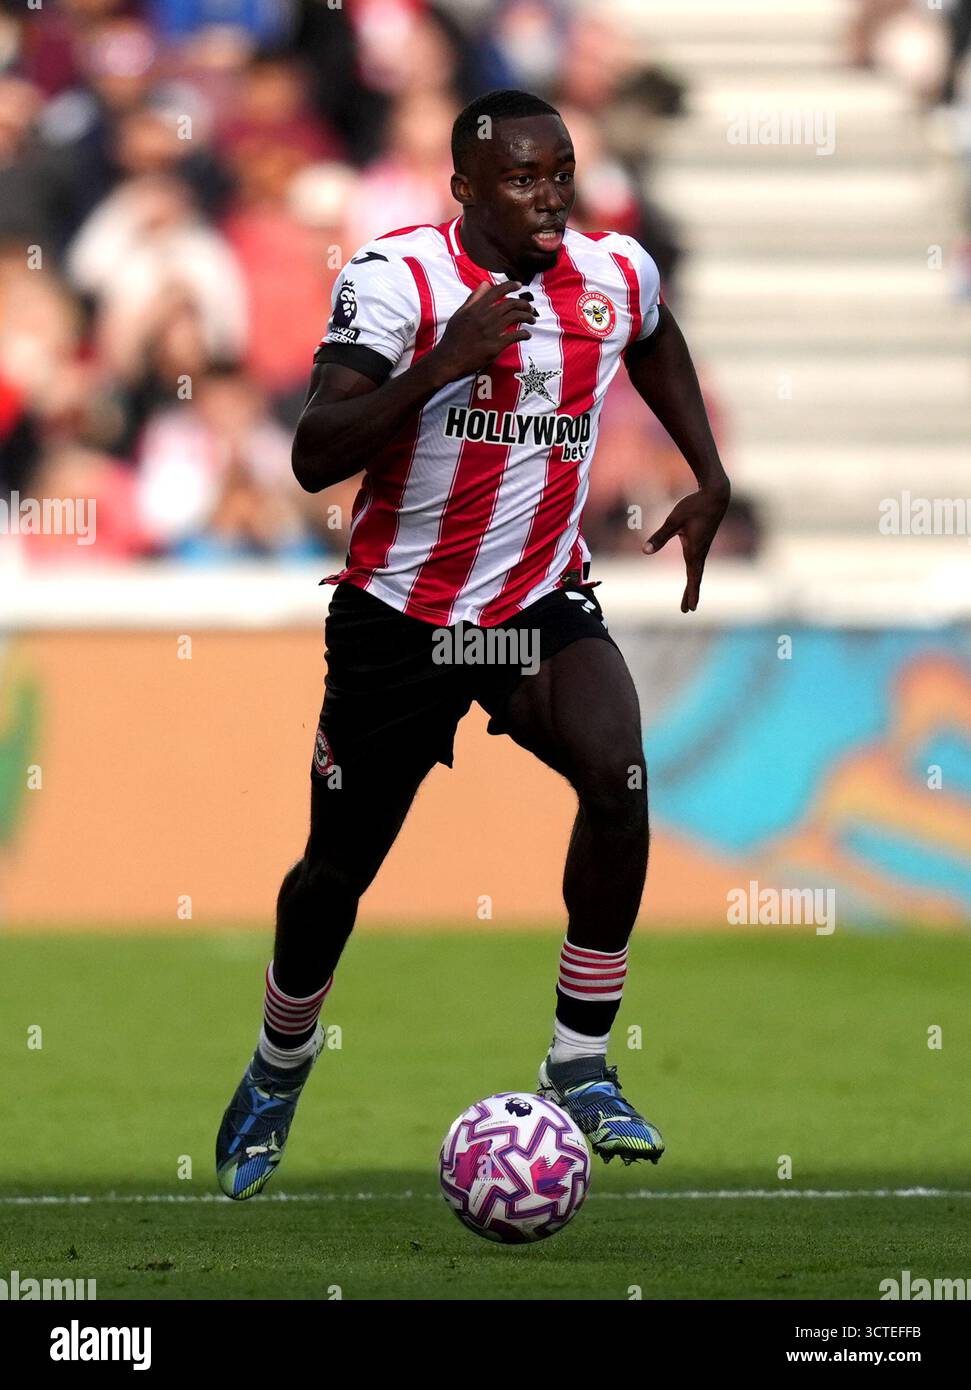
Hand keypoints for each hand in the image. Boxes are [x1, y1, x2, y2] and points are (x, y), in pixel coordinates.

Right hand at [431, 280, 536, 382]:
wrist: (448, 360)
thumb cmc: (453, 337)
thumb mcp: (460, 314)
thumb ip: (473, 299)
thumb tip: (485, 284)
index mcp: (475, 307)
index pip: (497, 291)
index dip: (510, 286)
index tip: (519, 285)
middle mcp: (484, 317)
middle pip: (510, 304)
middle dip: (524, 303)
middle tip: (530, 308)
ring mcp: (491, 331)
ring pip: (515, 317)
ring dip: (527, 317)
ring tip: (532, 320)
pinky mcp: (495, 346)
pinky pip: (515, 336)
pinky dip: (524, 334)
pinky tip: (527, 335)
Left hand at [643, 484, 730, 612]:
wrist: (715, 494)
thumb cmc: (694, 506)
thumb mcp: (673, 521)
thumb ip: (660, 537)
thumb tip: (645, 551)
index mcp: (694, 550)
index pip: (693, 577)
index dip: (691, 593)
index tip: (691, 608)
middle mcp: (701, 551)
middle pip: (696, 577)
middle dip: (691, 593)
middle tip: (688, 610)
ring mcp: (703, 546)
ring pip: (697, 570)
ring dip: (693, 584)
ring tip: (689, 596)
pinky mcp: (703, 540)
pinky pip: (698, 561)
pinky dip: (695, 572)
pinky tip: (693, 573)